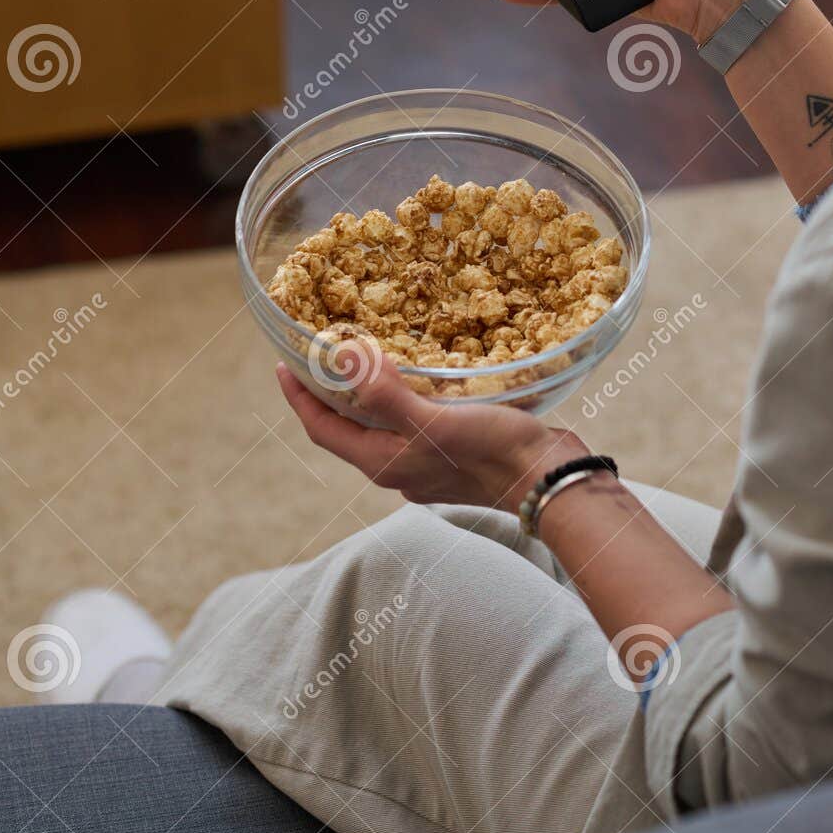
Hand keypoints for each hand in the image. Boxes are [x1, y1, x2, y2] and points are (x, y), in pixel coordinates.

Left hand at [276, 354, 585, 512]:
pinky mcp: (452, 453)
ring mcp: (425, 462)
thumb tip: (344, 358)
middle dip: (329, 392)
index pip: (322, 429)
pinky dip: (402, 396)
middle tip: (319, 352)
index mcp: (382, 461)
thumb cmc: (492, 452)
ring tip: (364, 356)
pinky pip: (412, 422)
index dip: (299, 397)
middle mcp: (397, 465)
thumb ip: (386, 394)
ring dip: (366, 394)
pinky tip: (419, 374)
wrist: (549, 480)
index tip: (283, 361)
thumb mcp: (434, 420)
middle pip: (347, 428)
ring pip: (381, 425)